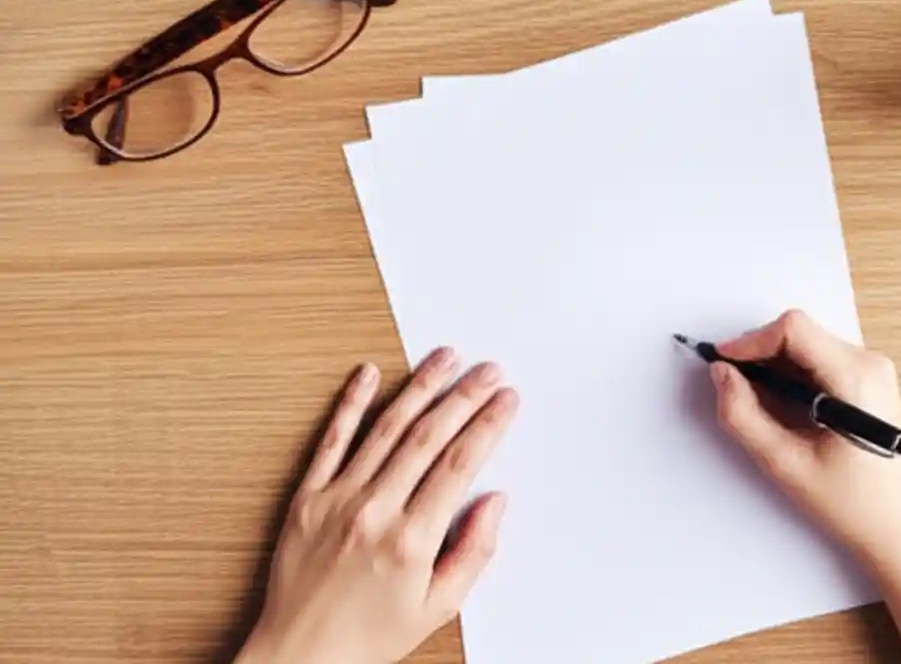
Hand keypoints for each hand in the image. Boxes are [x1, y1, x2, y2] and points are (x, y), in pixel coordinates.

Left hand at [236, 349, 517, 663]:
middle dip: (464, 396)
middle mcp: (374, 511)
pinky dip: (350, 404)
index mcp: (411, 540)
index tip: (506, 400)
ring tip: (445, 358)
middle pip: (428, 437)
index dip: (488, 425)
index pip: (459, 465)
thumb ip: (473, 552)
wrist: (301, 655)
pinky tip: (368, 374)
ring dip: (420, 387)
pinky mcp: (307, 498)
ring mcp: (337, 499)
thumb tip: (494, 502)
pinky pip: (331, 440)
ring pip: (386, 428)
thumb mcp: (439, 607)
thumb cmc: (369, 637)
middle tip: (488, 370)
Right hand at [710, 310, 900, 561]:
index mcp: (856, 378)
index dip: (750, 341)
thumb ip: (744, 416)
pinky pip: (819, 361)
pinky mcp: (868, 381)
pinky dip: (792, 377)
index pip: (794, 329)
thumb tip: (722, 375)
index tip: (722, 364)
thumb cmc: (853, 503)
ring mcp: (873, 370)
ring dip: (775, 368)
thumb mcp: (786, 464)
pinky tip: (785, 413)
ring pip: (806, 346)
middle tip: (735, 390)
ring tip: (761, 409)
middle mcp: (870, 364)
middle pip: (799, 334)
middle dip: (759, 356)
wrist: (899, 527)